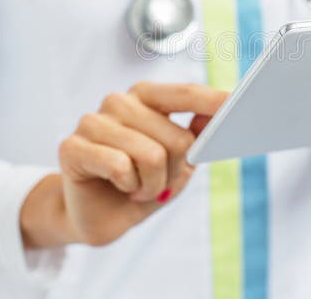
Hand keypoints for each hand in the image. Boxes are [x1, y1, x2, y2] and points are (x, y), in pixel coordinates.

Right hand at [21, 83, 227, 247]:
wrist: (94, 216)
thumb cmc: (139, 184)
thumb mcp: (177, 164)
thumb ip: (196, 138)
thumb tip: (218, 117)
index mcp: (146, 97)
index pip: (186, 94)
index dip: (213, 100)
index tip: (238, 102)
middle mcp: (119, 101)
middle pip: (177, 138)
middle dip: (174, 172)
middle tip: (156, 183)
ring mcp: (93, 121)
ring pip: (151, 155)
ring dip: (151, 185)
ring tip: (137, 187)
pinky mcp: (72, 146)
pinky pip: (120, 166)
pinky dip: (128, 186)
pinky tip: (118, 187)